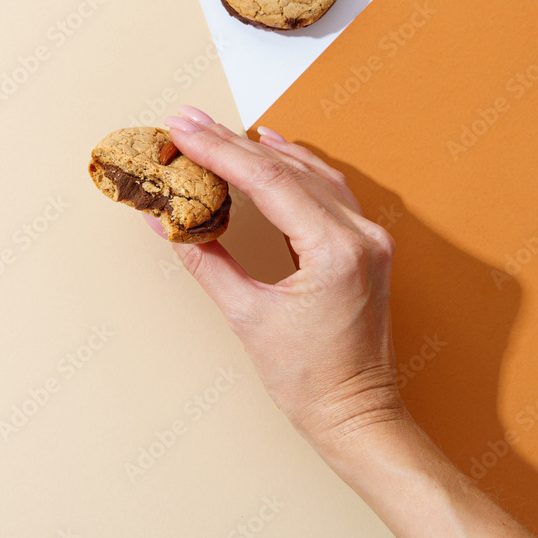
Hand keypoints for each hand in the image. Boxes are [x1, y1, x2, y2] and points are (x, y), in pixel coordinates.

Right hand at [148, 106, 406, 448]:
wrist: (359, 417)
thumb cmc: (311, 382)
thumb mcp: (248, 318)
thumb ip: (205, 262)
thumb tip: (166, 224)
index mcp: (336, 250)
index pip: (268, 181)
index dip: (219, 150)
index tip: (184, 129)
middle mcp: (361, 234)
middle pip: (288, 170)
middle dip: (232, 143)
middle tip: (189, 121)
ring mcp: (370, 238)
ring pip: (312, 173)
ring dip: (264, 151)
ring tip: (220, 130)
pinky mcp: (368, 246)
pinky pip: (330, 190)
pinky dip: (297, 168)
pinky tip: (275, 151)